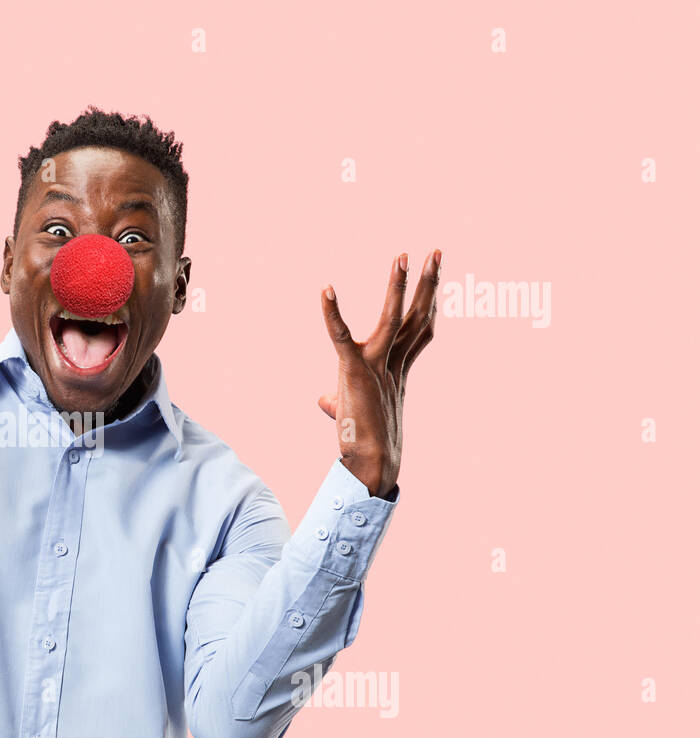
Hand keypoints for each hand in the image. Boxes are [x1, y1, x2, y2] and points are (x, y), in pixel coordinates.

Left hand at [317, 250, 439, 498]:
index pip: (419, 330)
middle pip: (417, 316)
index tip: (434, 278)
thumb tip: (325, 401)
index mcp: (397, 369)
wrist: (369, 463)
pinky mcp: (354, 371)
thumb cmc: (362, 441)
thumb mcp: (350, 412)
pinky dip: (332, 313)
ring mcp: (377, 366)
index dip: (428, 302)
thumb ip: (339, 399)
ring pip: (393, 319)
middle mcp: (394, 363)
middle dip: (426, 283)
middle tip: (435, 251)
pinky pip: (340, 336)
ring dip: (397, 286)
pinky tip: (325, 290)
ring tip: (403, 256)